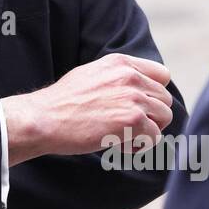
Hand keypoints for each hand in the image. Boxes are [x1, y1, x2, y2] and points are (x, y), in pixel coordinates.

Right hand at [1, 53, 173, 165]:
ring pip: (163, 118)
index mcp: (121, 63)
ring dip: (146, 132)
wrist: (44, 119)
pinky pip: (153, 137)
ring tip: (121, 136)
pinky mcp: (133, 120)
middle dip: (150, 117)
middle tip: (126, 128)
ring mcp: (133, 97)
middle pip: (164, 100)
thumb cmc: (62, 103)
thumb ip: (117, 77)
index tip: (139, 108)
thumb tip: (138, 91)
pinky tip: (116, 144)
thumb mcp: (91, 75)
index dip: (153, 95)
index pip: (162, 75)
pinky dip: (138, 146)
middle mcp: (130, 76)